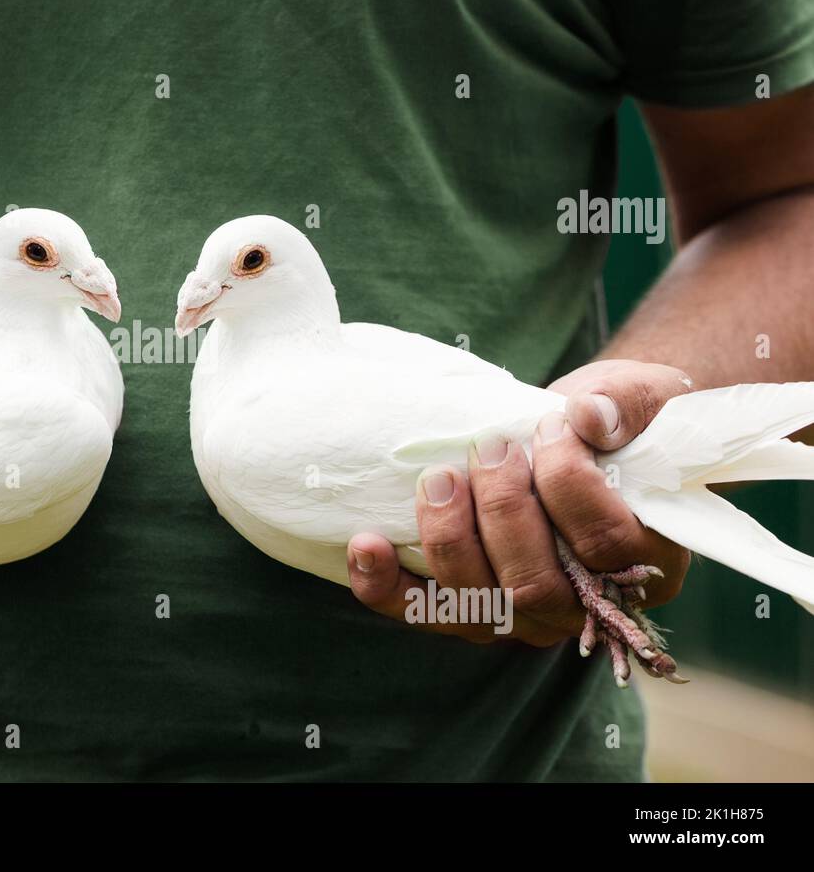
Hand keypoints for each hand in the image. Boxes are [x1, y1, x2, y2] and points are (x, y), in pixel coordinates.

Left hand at [346, 359, 690, 645]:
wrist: (576, 436)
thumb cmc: (616, 421)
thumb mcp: (640, 395)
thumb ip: (628, 403)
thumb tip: (587, 417)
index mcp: (647, 564)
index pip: (606, 544)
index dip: (572, 484)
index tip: (551, 428)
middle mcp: (587, 606)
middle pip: (536, 586)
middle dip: (503, 512)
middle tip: (487, 449)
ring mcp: (524, 618)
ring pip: (479, 605)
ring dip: (449, 538)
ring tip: (438, 478)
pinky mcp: (468, 611)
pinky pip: (422, 613)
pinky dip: (386, 585)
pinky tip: (365, 544)